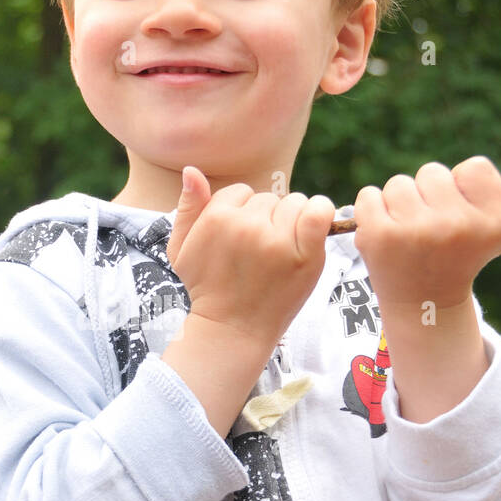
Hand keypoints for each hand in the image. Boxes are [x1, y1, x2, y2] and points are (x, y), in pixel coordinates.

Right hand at [167, 165, 335, 355]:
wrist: (231, 329)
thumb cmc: (206, 288)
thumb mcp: (180, 248)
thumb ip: (187, 208)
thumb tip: (191, 171)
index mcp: (217, 218)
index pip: (241, 192)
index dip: (242, 213)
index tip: (241, 239)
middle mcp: (246, 225)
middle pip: (269, 198)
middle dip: (266, 218)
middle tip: (259, 251)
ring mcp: (276, 240)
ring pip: (294, 203)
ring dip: (291, 221)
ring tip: (280, 249)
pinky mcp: (304, 255)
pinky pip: (320, 212)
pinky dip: (321, 213)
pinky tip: (312, 227)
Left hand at [352, 156, 500, 321]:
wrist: (422, 304)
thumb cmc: (461, 258)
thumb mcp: (495, 236)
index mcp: (487, 222)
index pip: (474, 167)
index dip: (462, 186)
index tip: (460, 213)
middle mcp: (453, 226)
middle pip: (432, 172)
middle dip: (427, 194)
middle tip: (430, 228)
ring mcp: (413, 231)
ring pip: (399, 183)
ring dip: (399, 203)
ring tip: (408, 232)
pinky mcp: (378, 235)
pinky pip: (369, 195)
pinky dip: (372, 210)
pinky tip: (386, 233)